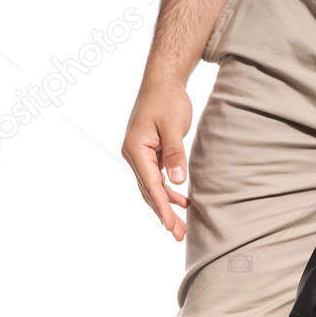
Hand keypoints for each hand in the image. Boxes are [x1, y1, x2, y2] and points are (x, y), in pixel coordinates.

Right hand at [122, 75, 192, 241]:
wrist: (162, 81)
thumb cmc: (167, 100)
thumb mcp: (173, 126)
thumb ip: (175, 154)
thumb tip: (177, 181)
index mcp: (135, 149)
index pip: (150, 184)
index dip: (162, 207)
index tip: (170, 225)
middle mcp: (133, 154)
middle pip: (148, 191)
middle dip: (164, 213)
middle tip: (178, 235)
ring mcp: (140, 154)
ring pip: (152, 186)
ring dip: (166, 204)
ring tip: (182, 225)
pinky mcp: (149, 152)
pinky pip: (156, 177)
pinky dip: (167, 190)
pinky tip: (181, 200)